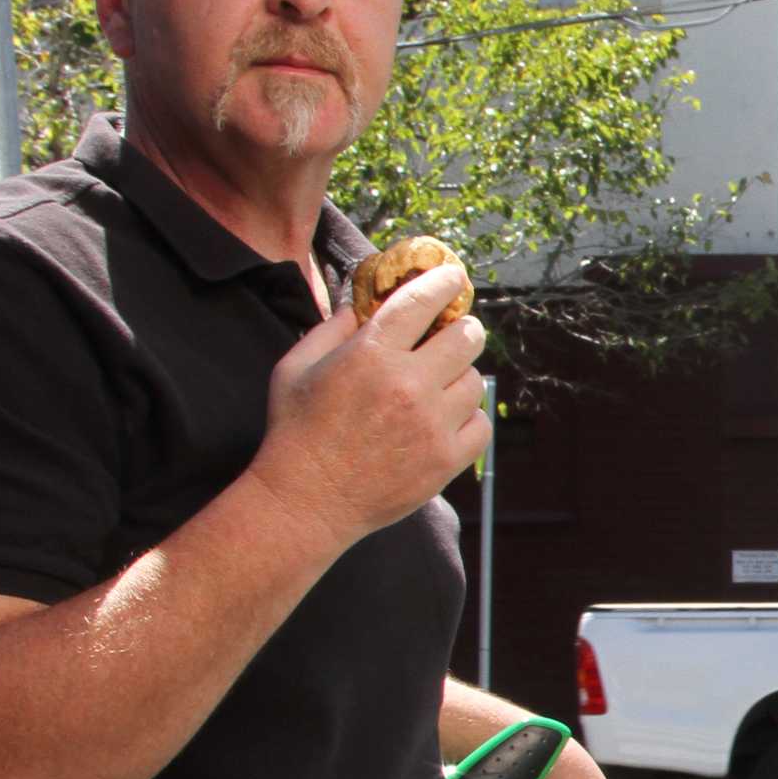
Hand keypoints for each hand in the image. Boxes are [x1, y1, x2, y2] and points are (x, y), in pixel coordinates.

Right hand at [247, 265, 488, 548]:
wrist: (307, 500)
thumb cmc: (296, 431)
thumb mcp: (296, 367)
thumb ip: (332, 328)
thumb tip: (363, 303)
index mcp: (372, 354)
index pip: (422, 301)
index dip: (443, 282)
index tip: (452, 277)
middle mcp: (409, 384)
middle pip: (466, 336)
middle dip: (462, 329)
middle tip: (452, 334)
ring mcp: (432, 423)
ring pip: (475, 380)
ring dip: (460, 376)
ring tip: (439, 385)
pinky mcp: (446, 459)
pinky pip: (481, 424)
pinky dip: (469, 418)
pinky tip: (447, 419)